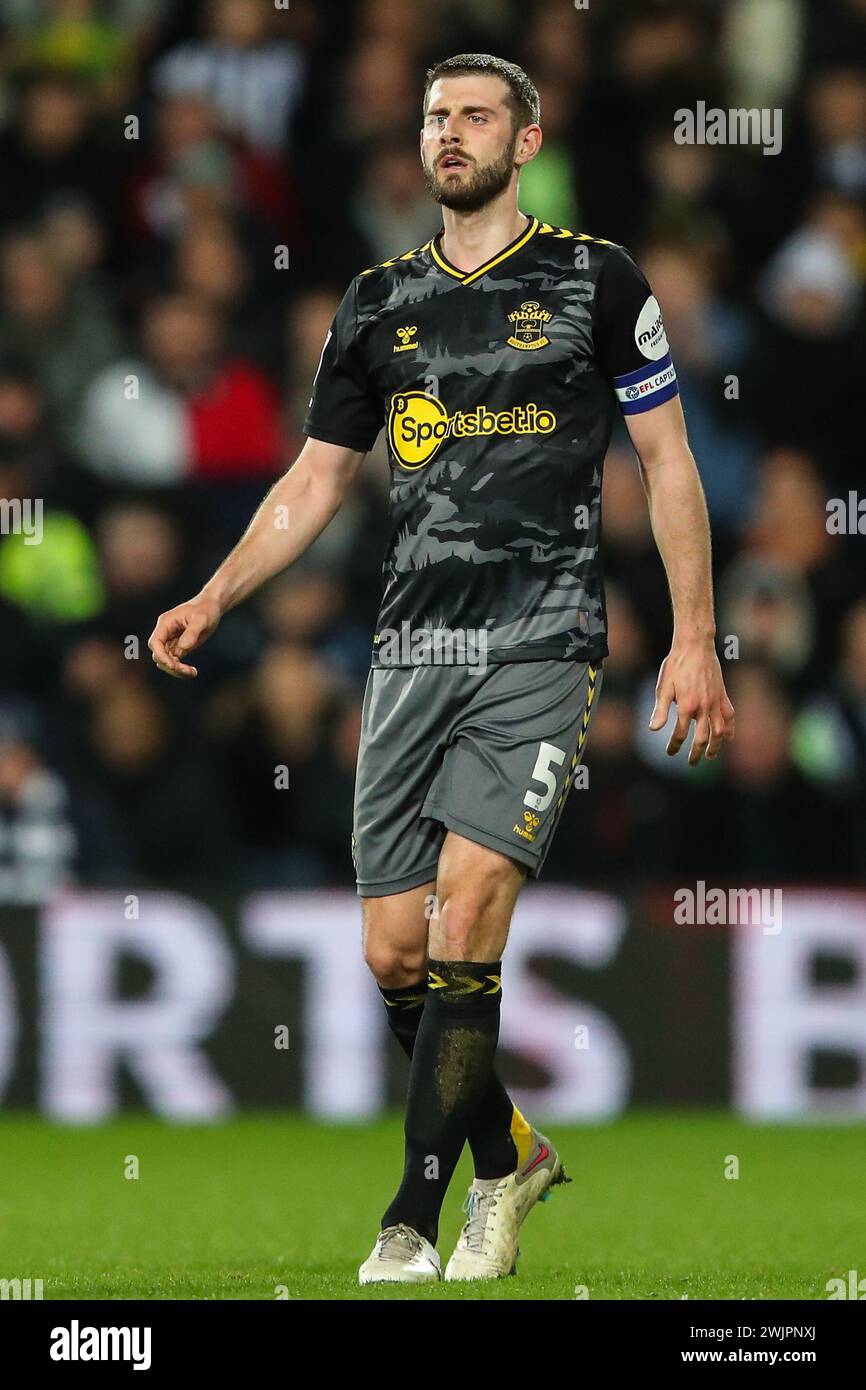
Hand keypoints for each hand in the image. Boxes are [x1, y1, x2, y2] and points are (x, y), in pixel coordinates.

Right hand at [148, 593, 220, 678]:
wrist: (212, 606)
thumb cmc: (206, 609)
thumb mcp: (201, 619)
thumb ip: (192, 632)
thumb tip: (183, 647)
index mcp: (165, 623)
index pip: (155, 643)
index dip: (161, 656)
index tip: (173, 665)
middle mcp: (165, 632)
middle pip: (159, 654)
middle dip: (170, 665)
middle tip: (188, 671)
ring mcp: (171, 640)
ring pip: (165, 660)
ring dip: (176, 670)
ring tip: (192, 673)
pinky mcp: (178, 646)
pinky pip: (174, 661)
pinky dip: (181, 669)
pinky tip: (193, 672)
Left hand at [649, 637, 734, 764]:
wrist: (695, 646)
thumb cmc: (676, 665)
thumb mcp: (663, 687)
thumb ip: (661, 710)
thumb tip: (653, 729)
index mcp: (686, 706)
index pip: (680, 734)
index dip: (674, 745)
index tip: (669, 752)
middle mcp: (704, 707)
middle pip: (702, 738)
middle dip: (696, 753)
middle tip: (692, 763)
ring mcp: (716, 702)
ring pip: (719, 731)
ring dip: (715, 746)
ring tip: (710, 756)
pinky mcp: (723, 695)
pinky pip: (730, 716)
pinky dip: (730, 728)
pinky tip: (728, 737)